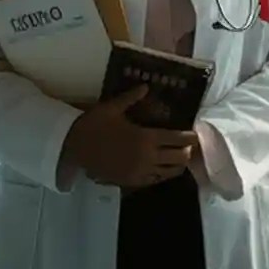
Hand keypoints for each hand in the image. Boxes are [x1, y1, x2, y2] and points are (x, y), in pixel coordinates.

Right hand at [62, 85, 197, 188]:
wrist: (73, 147)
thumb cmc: (94, 125)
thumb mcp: (112, 107)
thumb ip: (132, 97)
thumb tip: (146, 86)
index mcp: (145, 138)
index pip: (177, 139)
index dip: (189, 137)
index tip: (195, 134)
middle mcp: (147, 157)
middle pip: (178, 158)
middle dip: (187, 151)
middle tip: (189, 145)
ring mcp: (139, 172)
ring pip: (169, 172)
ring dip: (178, 165)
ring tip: (180, 157)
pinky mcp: (130, 182)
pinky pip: (154, 180)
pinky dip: (163, 175)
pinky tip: (163, 169)